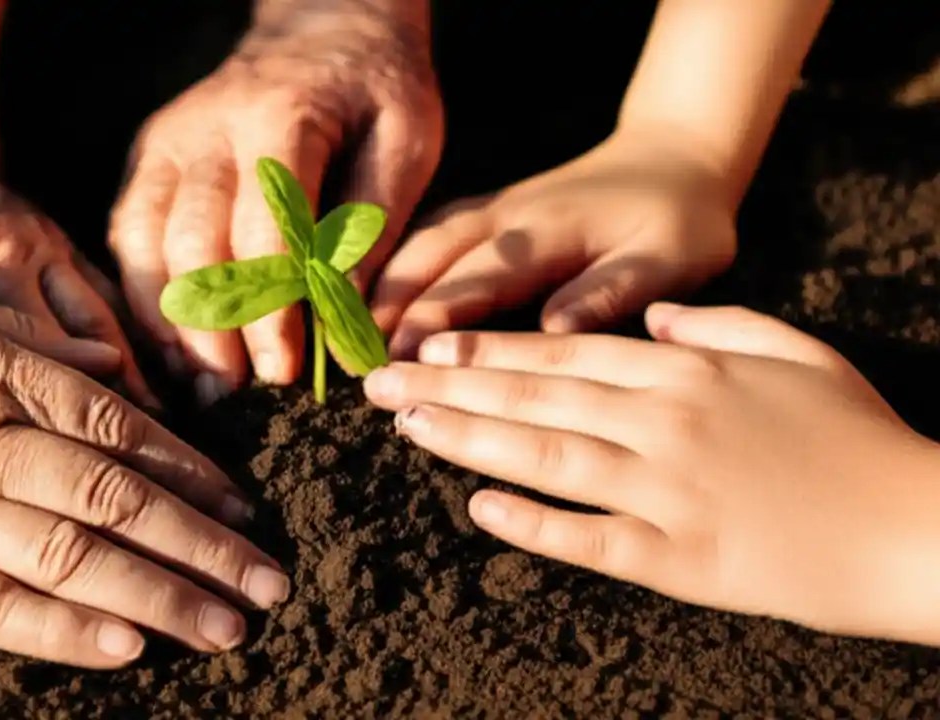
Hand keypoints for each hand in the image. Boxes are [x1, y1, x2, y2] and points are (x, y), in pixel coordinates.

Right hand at [109, 4, 442, 400]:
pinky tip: (174, 345)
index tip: (285, 372)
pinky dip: (144, 295)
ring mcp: (167, 142)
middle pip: (191, 245)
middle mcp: (206, 128)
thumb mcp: (408, 142)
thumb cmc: (375, 89)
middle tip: (243, 393)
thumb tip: (350, 334)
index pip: (262, 231)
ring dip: (169, 322)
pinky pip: (129, 235)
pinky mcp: (149, 159)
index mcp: (280, 117)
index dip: (270, 311)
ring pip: (145, 246)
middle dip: (214, 330)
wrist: (320, 23)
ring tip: (203, 384)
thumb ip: (375, 231)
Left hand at [363, 304, 939, 645]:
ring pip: (546, 460)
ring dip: (469, 443)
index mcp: (687, 371)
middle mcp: (666, 423)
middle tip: (381, 385)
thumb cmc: (860, 436)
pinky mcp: (682, 562)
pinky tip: (479, 508)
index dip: (487, 350)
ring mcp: (670, 493)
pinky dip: (532, 524)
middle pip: (535, 401)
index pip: (563, 353)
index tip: (427, 345)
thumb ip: (715, 325)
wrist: (920, 528)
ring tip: (409, 428)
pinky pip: (590, 539)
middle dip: (451, 389)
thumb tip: (648, 316)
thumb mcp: (794, 352)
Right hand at [371, 128, 738, 358]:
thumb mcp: (668, 259)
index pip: (476, 279)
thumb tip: (554, 329)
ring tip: (346, 336)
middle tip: (354, 362)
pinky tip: (370, 299)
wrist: (677, 158)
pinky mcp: (487, 216)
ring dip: (380, 287)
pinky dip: (394, 266)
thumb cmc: (680, 222)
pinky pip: (427, 237)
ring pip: (419, 245)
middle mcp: (507, 219)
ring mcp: (491, 213)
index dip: (433, 320)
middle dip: (386, 309)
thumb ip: (609, 292)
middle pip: (430, 261)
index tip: (398, 359)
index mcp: (547, 234)